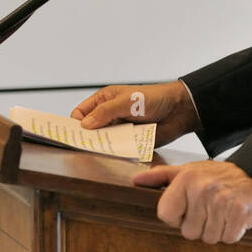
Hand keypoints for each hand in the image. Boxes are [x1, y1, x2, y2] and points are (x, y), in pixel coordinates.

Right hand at [70, 81, 199, 146]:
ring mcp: (119, 129)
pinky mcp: (130, 142)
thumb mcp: (127, 101)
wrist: (179, 111)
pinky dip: (116, 152)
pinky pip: (118, 150)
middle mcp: (109, 116)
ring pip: (103, 142)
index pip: (80, 114)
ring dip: (102, 146)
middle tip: (83, 147)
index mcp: (104, 100)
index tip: (71, 136)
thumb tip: (85, 125)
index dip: (75, 124)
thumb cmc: (154, 98)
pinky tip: (116, 154)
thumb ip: (106, 112)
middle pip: (89, 130)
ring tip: (101, 151)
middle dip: (86, 138)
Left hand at [132, 161, 251, 243]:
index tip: (188, 208)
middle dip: (200, 225)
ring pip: (208, 238)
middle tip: (211, 209)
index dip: (177, 217)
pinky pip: (228, 239)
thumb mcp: (189, 170)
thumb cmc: (220, 176)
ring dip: (216, 229)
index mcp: (187, 178)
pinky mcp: (240, 214)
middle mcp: (203, 189)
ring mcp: (222, 202)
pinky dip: (232, 232)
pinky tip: (234, 216)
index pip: (166, 215)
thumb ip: (161, 176)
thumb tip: (136, 180)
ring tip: (223, 212)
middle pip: (188, 232)